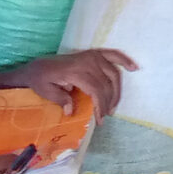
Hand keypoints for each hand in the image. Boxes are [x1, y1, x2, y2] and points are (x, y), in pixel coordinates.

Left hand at [0, 46, 139, 119]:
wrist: (39, 66)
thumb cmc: (41, 80)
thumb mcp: (45, 91)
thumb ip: (59, 99)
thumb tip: (71, 111)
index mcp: (76, 71)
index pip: (96, 90)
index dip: (100, 106)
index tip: (100, 120)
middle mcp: (88, 61)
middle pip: (106, 84)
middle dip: (108, 102)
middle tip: (105, 116)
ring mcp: (93, 56)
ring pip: (113, 74)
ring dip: (117, 90)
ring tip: (113, 105)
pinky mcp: (95, 54)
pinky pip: (114, 55)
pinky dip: (125, 60)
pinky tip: (134, 68)